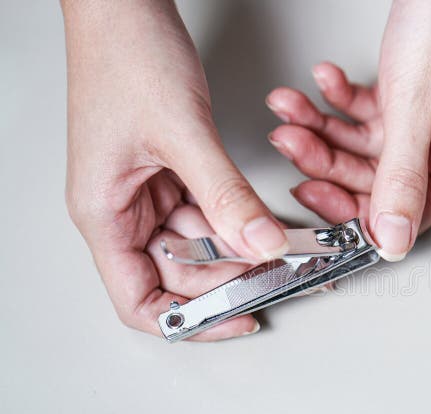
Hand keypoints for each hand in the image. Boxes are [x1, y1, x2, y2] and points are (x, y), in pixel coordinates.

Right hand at [61, 0, 287, 339]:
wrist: (124, 4)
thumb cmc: (126, 54)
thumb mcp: (183, 132)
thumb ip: (226, 194)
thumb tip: (263, 244)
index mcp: (104, 213)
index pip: (140, 301)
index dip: (191, 321)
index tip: (241, 317)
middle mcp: (123, 210)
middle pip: (179, 274)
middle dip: (231, 277)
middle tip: (281, 271)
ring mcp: (148, 193)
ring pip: (200, 244)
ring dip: (240, 246)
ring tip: (282, 245)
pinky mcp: (170, 173)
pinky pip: (209, 211)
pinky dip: (238, 217)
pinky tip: (263, 216)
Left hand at [266, 0, 430, 260]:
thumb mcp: (417, 106)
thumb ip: (401, 177)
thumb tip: (394, 239)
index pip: (410, 210)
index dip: (356, 210)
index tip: (312, 195)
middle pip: (379, 178)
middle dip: (328, 158)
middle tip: (292, 141)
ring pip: (366, 146)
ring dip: (325, 126)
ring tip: (293, 110)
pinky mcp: (415, 98)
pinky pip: (370, 115)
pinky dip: (342, 100)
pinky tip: (323, 83)